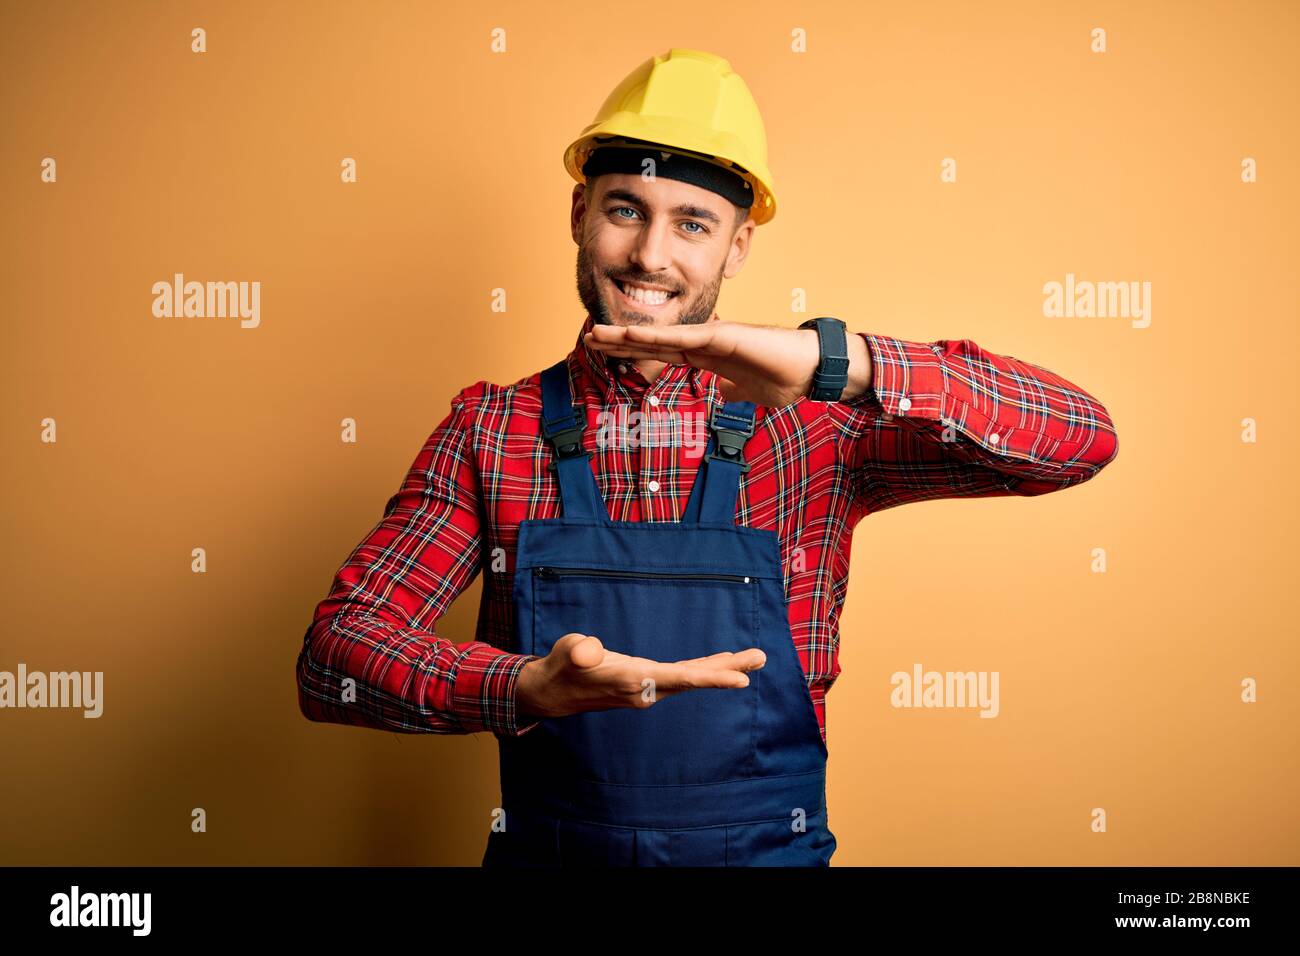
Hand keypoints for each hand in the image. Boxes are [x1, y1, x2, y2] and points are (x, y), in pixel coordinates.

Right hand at [515, 633, 766, 718]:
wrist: (552, 692)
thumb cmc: (560, 666)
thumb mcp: (567, 652)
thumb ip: (580, 652)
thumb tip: (589, 652)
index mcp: (633, 681)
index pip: (680, 679)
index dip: (711, 677)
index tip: (742, 680)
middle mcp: (646, 690)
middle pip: (694, 679)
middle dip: (728, 670)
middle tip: (761, 657)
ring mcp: (648, 690)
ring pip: (691, 677)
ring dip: (721, 668)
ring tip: (752, 657)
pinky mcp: (646, 684)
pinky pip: (682, 676)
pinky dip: (703, 669)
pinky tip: (719, 663)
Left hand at [584, 320, 871, 405]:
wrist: (811, 371)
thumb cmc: (784, 378)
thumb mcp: (747, 392)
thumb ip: (731, 390)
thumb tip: (721, 395)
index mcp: (707, 357)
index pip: (661, 353)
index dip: (634, 351)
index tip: (608, 351)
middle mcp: (705, 343)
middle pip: (653, 341)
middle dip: (620, 341)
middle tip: (588, 337)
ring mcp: (712, 337)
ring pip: (661, 335)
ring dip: (628, 334)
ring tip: (598, 332)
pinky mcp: (723, 335)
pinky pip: (684, 337)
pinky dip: (657, 335)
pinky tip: (633, 333)